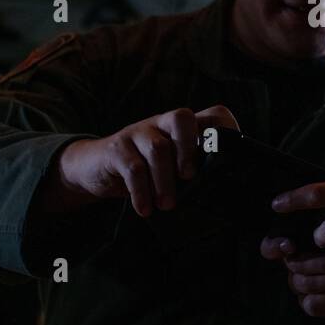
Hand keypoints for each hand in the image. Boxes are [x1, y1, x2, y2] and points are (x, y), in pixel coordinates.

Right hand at [50, 105, 238, 216]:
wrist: (93, 168)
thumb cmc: (141, 170)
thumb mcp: (167, 167)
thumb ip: (188, 171)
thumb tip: (216, 195)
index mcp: (180, 128)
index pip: (210, 115)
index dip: (225, 129)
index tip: (230, 158)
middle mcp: (160, 123)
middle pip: (181, 118)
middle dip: (189, 148)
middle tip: (190, 178)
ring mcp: (138, 132)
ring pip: (157, 147)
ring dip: (164, 180)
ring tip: (167, 205)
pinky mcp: (116, 147)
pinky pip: (133, 168)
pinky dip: (141, 191)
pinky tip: (145, 209)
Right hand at [259, 237, 324, 316]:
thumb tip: (324, 227)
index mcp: (295, 243)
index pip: (269, 248)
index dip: (274, 247)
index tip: (290, 245)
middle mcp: (292, 264)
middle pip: (295, 265)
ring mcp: (299, 285)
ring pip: (305, 283)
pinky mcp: (310, 303)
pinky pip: (314, 303)